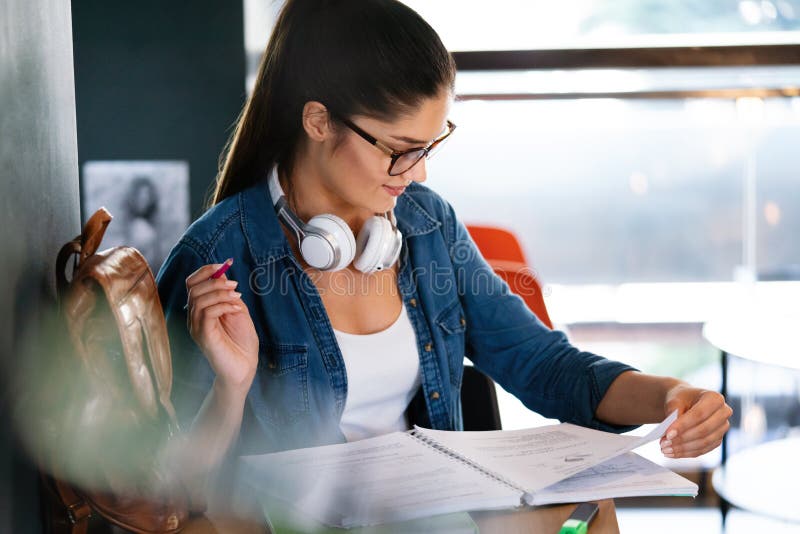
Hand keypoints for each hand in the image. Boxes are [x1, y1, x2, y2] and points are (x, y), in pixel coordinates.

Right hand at [185, 262, 258, 390]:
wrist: (245, 366)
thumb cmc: (241, 341)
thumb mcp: (236, 310)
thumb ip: (227, 293)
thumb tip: (222, 273)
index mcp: (200, 309)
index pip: (191, 283)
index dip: (205, 271)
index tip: (223, 265)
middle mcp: (194, 317)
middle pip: (193, 288)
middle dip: (215, 281)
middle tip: (234, 285)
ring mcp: (196, 327)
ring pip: (199, 299)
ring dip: (221, 293)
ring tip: (237, 298)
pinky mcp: (203, 336)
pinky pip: (207, 313)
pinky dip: (223, 305)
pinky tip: (236, 309)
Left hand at [660, 383, 732, 457]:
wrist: (685, 402)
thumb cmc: (681, 399)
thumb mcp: (675, 400)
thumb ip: (674, 412)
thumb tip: (671, 432)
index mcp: (715, 398)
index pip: (699, 414)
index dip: (683, 425)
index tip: (668, 434)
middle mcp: (723, 413)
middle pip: (703, 430)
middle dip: (682, 439)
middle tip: (664, 443)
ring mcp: (722, 428)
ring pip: (703, 443)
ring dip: (683, 448)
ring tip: (665, 449)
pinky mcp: (717, 440)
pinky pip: (703, 450)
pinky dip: (686, 453)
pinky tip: (672, 453)